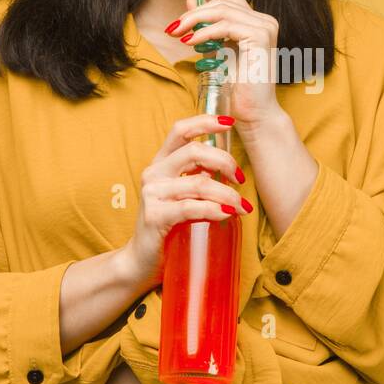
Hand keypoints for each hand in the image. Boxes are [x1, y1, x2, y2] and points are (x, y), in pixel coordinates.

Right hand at [122, 112, 253, 290]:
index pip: (180, 131)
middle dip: (225, 161)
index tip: (229, 123)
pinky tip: (227, 214)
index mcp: (161, 163)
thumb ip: (198, 179)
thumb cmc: (169, 227)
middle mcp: (154, 173)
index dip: (205, 122)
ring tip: (241, 206)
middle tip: (240, 179)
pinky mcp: (155, 216)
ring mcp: (152, 194)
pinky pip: (191, 207)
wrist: (142, 261)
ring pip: (199, 183)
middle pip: (195, 152)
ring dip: (227, 194)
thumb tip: (229, 170)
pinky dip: (214, 210)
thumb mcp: (183, 196)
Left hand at [166, 0, 285, 134]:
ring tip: (179, 35)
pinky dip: (206, 32)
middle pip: (222, 1)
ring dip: (195, 21)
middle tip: (174, 26)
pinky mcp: (261, 36)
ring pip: (222, 10)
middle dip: (193, 12)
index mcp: (253, 22)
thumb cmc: (236, 88)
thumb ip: (205, 25)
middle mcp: (263, 19)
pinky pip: (226, 25)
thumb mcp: (215, 50)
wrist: (253, 114)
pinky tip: (193, 42)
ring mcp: (265, 26)